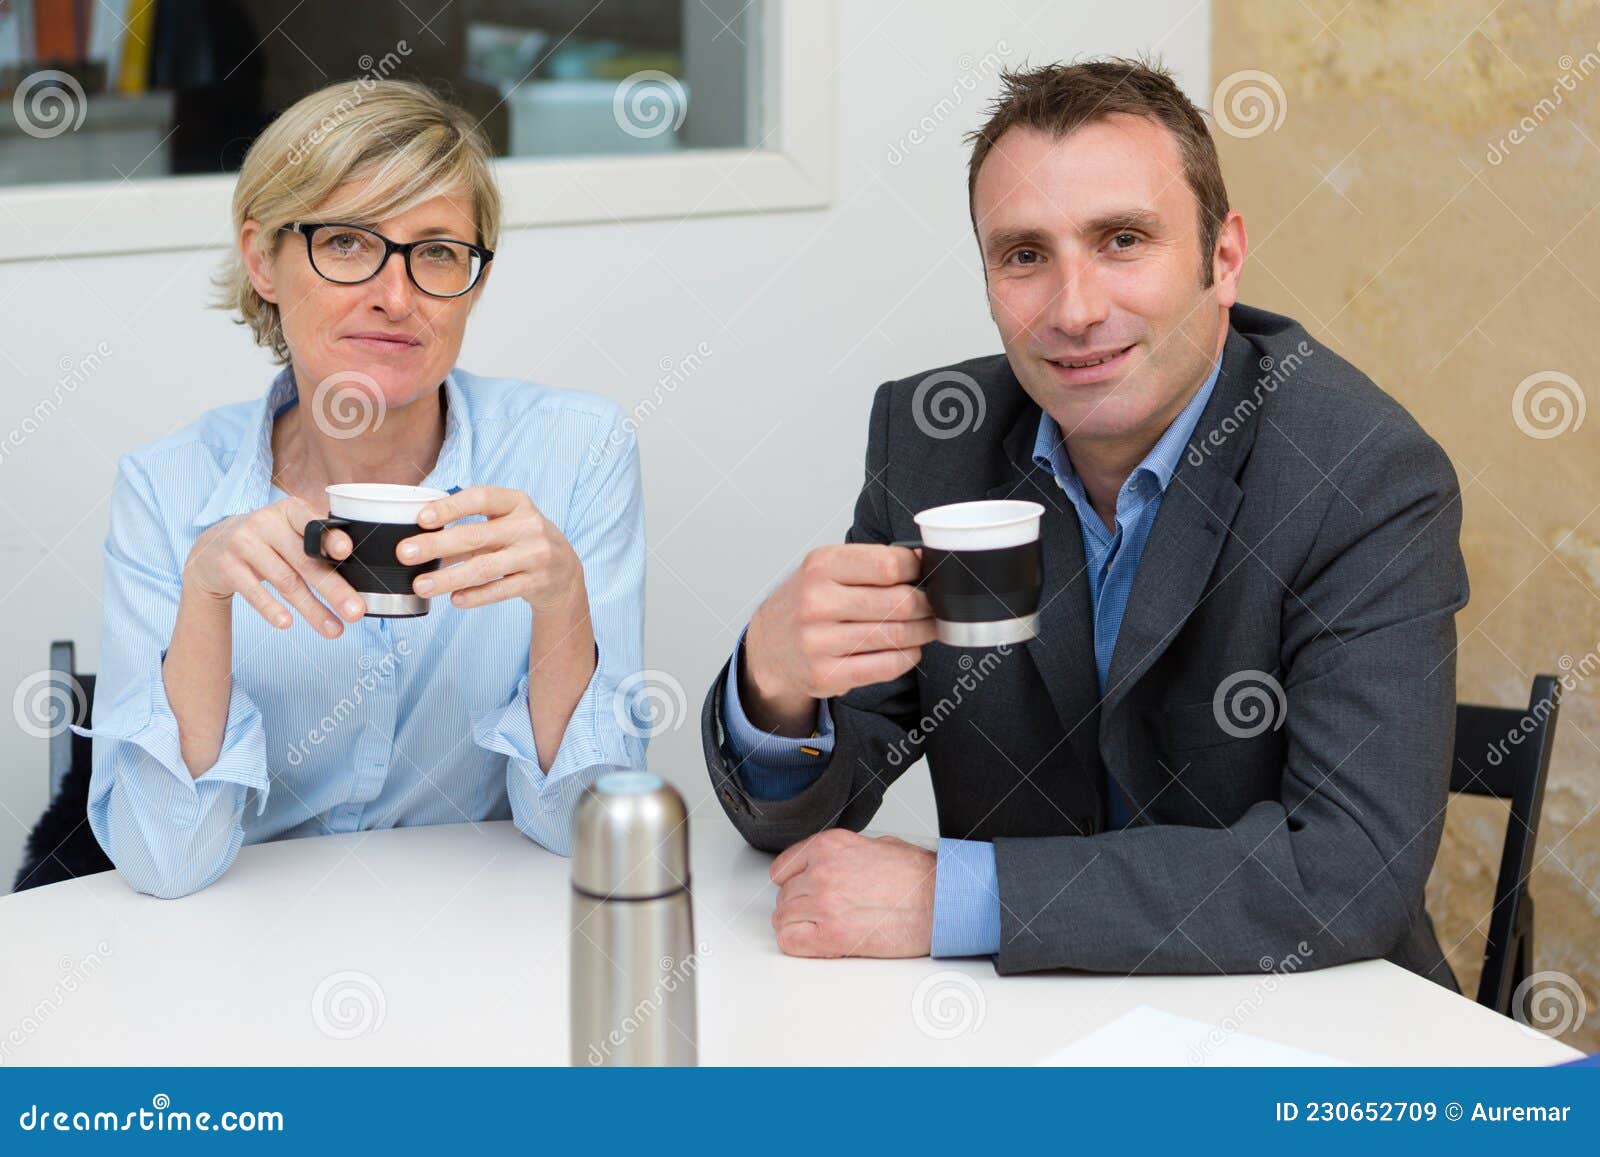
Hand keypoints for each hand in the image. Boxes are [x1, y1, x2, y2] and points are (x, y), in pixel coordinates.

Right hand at [184, 496, 365, 636]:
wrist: (213, 548)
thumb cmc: (267, 541)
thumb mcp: (289, 532)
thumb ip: (317, 543)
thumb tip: (359, 570)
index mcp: (289, 511)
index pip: (311, 523)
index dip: (330, 537)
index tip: (347, 552)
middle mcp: (265, 523)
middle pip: (305, 560)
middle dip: (334, 589)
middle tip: (356, 612)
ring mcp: (243, 544)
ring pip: (285, 581)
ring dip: (312, 609)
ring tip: (335, 630)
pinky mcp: (227, 567)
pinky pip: (254, 592)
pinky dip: (271, 609)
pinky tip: (287, 624)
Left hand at [397, 486, 583, 612]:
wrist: (564, 570)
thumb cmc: (521, 540)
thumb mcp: (503, 524)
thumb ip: (468, 528)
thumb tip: (419, 540)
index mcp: (516, 502)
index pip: (480, 498)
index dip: (450, 507)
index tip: (421, 518)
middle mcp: (529, 526)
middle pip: (476, 536)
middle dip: (437, 545)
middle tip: (405, 553)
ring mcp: (535, 555)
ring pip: (484, 568)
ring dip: (448, 578)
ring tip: (421, 585)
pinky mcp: (537, 582)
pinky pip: (500, 590)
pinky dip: (475, 596)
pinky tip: (454, 599)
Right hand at [742, 544, 935, 733]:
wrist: (769, 644)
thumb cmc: (808, 602)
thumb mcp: (829, 568)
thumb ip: (872, 563)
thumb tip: (925, 560)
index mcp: (821, 566)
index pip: (889, 564)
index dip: (917, 569)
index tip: (924, 574)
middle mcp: (816, 602)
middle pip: (900, 602)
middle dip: (927, 605)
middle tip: (932, 606)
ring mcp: (818, 641)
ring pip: (898, 635)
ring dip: (923, 631)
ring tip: (926, 627)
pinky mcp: (826, 674)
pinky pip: (887, 666)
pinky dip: (908, 656)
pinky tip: (907, 648)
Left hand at [769, 829, 935, 957]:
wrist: (941, 901)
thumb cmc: (919, 877)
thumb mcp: (876, 846)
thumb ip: (843, 854)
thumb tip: (831, 865)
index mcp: (829, 846)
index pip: (783, 868)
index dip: (794, 883)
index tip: (803, 891)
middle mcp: (821, 871)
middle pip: (784, 896)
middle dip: (800, 906)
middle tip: (822, 914)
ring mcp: (824, 902)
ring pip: (783, 919)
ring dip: (799, 926)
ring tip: (823, 929)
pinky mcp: (832, 934)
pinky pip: (790, 941)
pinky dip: (798, 944)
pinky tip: (817, 942)